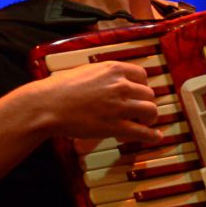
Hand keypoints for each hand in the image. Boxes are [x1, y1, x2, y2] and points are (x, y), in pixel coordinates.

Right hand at [30, 61, 160, 143]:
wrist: (49, 105)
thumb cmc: (61, 88)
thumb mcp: (86, 71)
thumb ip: (104, 75)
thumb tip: (112, 80)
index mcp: (114, 69)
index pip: (142, 75)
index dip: (142, 86)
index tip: (139, 93)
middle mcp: (121, 86)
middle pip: (149, 93)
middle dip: (146, 102)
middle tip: (140, 111)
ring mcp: (120, 106)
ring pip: (150, 111)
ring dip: (150, 118)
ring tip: (146, 123)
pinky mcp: (116, 126)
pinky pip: (142, 131)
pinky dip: (152, 135)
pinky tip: (155, 137)